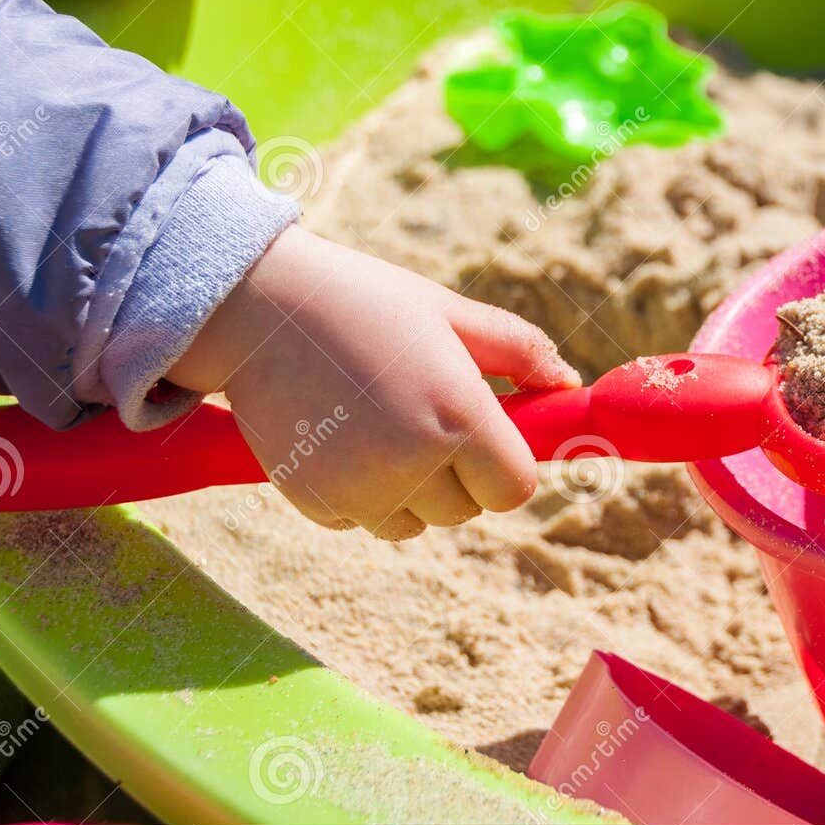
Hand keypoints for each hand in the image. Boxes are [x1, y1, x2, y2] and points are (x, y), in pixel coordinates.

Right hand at [167, 227, 579, 539]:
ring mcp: (358, 489)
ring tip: (381, 421)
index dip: (506, 465)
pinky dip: (360, 494)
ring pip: (415, 524)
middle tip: (422, 411)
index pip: (514, 489)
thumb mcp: (450, 312)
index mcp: (457, 415)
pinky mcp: (314, 502)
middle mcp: (411, 463)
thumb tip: (568, 386)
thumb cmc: (364, 301)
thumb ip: (520, 351)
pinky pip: (362, 521)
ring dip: (411, 490)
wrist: (255, 307)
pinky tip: (341, 436)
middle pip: (466, 509)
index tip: (487, 434)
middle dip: (459, 473)